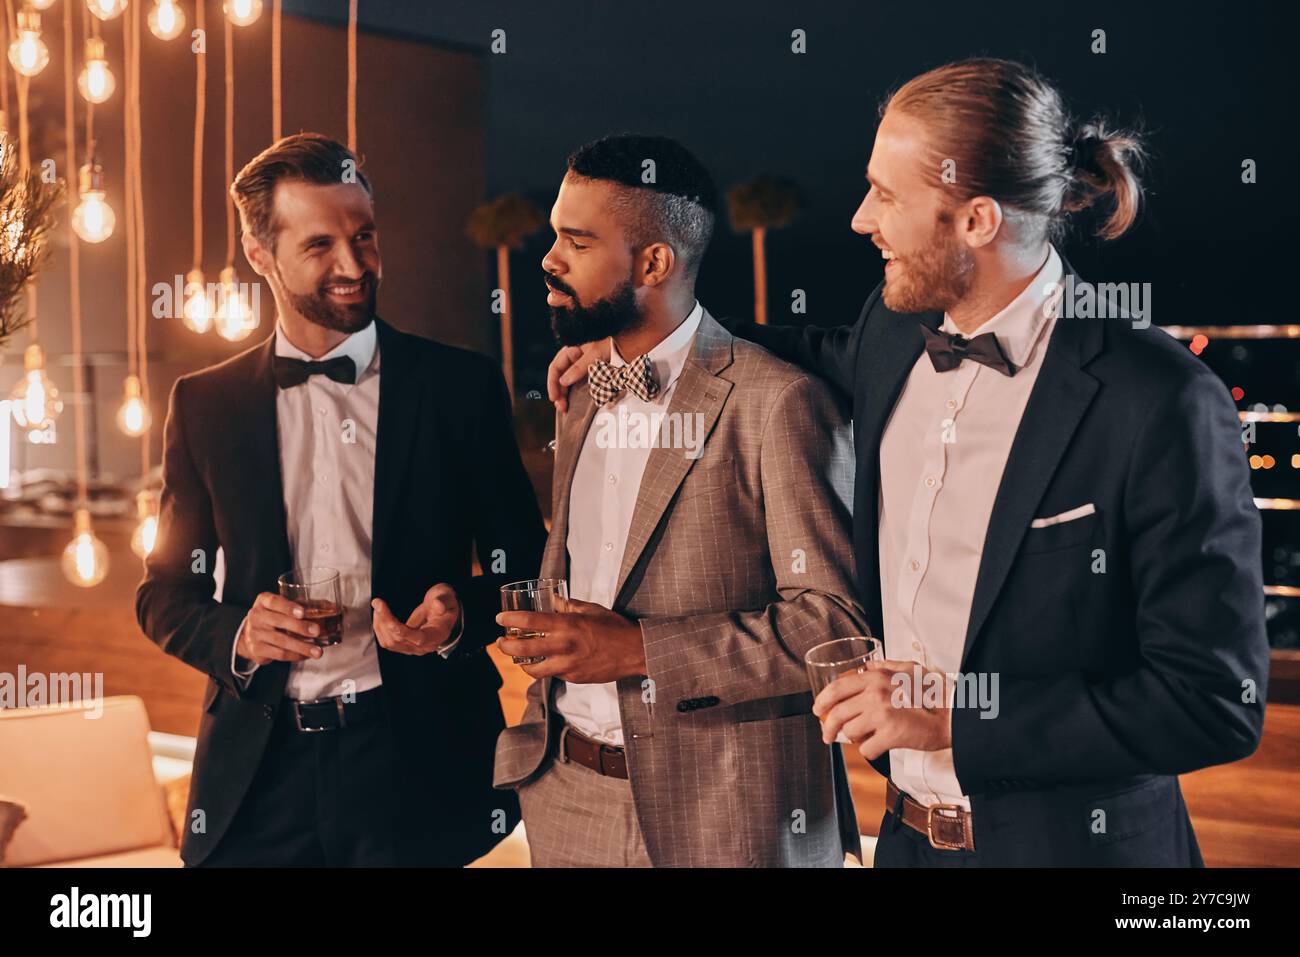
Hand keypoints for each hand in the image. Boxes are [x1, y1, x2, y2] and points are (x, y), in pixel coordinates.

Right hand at [236, 592, 324, 664]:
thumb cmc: (274, 616)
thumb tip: (334, 607)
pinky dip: (295, 655)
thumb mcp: (285, 606)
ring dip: (302, 647)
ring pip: (281, 641)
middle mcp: (257, 616)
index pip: (274, 601)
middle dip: (300, 627)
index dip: (288, 607)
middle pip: (279, 621)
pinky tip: (306, 655)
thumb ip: (308, 605)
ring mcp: (255, 634)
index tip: (303, 612)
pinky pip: (279, 654)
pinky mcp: (257, 650)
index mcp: (263, 601)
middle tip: (317, 631)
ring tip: (318, 651)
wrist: (250, 635)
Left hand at [371, 584, 460, 655]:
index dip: (398, 628)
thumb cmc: (445, 602)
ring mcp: (414, 647)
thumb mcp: (447, 597)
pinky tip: (379, 616)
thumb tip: (438, 606)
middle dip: (384, 621)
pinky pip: (388, 642)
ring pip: (390, 643)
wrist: (444, 609)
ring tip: (378, 607)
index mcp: (438, 635)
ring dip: (380, 625)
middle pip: (399, 640)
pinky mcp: (405, 644)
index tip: (383, 611)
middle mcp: (425, 646)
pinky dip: (380, 629)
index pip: (417, 639)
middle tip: (378, 603)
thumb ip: (443, 601)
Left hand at [495, 598, 645, 681]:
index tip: (500, 619)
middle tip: (501, 642)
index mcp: (567, 625)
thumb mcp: (591, 609)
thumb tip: (554, 600)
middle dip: (506, 646)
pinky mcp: (573, 678)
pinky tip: (543, 662)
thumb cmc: (614, 628)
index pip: (529, 621)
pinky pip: (552, 674)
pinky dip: (544, 668)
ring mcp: (568, 665)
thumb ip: (568, 605)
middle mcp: (564, 646)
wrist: (634, 652)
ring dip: (521, 663)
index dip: (510, 619)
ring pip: (533, 669)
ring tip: (518, 657)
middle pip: (523, 648)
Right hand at [547, 340, 610, 412]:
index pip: (556, 367)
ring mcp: (580, 369)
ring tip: (564, 408)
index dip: (552, 383)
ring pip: (567, 384)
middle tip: (561, 407)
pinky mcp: (588, 377)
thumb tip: (562, 381)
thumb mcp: (595, 355)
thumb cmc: (611, 348)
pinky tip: (571, 403)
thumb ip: (578, 367)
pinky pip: (575, 386)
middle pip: (560, 377)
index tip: (554, 397)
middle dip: (559, 392)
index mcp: (571, 352)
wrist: (627, 349)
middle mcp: (573, 360)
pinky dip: (572, 395)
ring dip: (564, 396)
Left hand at [812, 660, 952, 760]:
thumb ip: (887, 666)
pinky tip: (880, 746)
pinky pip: (866, 749)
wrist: (954, 715)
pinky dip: (870, 751)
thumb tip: (868, 665)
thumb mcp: (911, 668)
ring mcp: (881, 714)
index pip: (837, 688)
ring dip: (855, 739)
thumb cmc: (935, 694)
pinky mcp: (890, 735)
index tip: (818, 710)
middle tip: (827, 736)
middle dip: (828, 728)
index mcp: (876, 677)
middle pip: (837, 714)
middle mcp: (875, 693)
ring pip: (850, 733)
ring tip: (865, 738)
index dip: (822, 701)